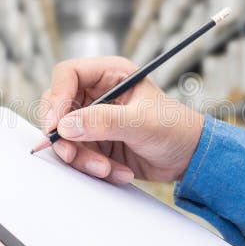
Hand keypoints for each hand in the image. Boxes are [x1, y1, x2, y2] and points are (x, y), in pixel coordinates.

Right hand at [40, 57, 205, 183]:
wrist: (188, 157)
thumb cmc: (175, 128)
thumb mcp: (141, 122)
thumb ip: (104, 122)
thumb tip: (66, 126)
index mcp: (110, 74)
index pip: (68, 75)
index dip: (57, 98)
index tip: (56, 125)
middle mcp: (97, 94)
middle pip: (58, 107)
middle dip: (64, 135)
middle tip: (73, 154)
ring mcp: (94, 119)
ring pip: (65, 136)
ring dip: (82, 157)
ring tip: (107, 168)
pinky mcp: (95, 142)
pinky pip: (78, 154)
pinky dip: (93, 167)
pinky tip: (117, 171)